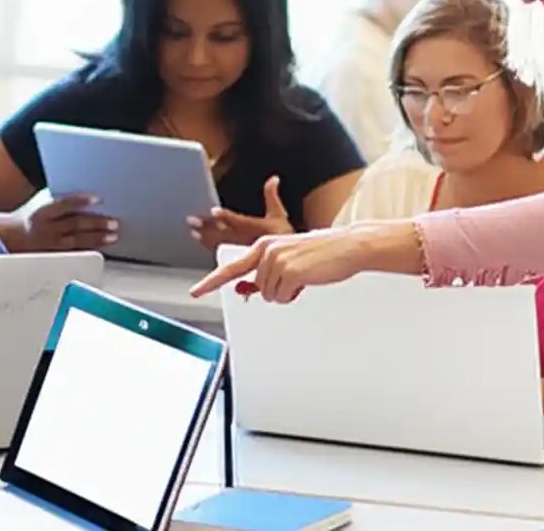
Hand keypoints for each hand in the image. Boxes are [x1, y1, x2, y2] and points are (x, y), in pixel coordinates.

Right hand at [24, 194, 118, 250]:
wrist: (15, 239)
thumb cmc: (33, 218)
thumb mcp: (41, 204)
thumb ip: (61, 201)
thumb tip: (85, 194)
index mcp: (44, 212)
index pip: (65, 204)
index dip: (81, 201)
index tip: (98, 199)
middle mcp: (48, 228)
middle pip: (75, 223)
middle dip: (96, 223)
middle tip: (114, 222)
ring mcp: (53, 244)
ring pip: (77, 241)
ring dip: (97, 238)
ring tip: (113, 236)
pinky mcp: (57, 255)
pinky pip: (75, 253)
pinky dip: (90, 250)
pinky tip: (102, 247)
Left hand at [187, 220, 422, 302]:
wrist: (347, 245)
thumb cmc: (321, 253)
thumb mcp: (287, 260)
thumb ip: (263, 274)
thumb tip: (243, 289)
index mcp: (263, 245)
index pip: (232, 268)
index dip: (212, 282)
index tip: (196, 292)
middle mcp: (266, 251)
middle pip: (258, 289)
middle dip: (276, 289)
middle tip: (296, 277)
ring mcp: (276, 261)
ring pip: (269, 296)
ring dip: (287, 292)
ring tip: (304, 276)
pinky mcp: (289, 272)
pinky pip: (282, 298)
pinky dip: (294, 296)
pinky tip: (307, 280)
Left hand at [188, 176, 294, 250]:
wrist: (286, 261)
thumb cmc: (282, 237)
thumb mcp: (279, 214)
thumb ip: (271, 195)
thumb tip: (273, 178)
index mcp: (258, 228)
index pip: (240, 221)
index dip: (226, 216)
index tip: (214, 211)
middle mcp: (248, 240)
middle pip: (224, 233)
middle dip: (207, 227)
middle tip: (192, 220)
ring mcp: (242, 252)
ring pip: (221, 244)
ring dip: (205, 238)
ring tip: (193, 231)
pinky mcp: (239, 260)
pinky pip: (221, 254)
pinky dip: (210, 247)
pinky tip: (202, 242)